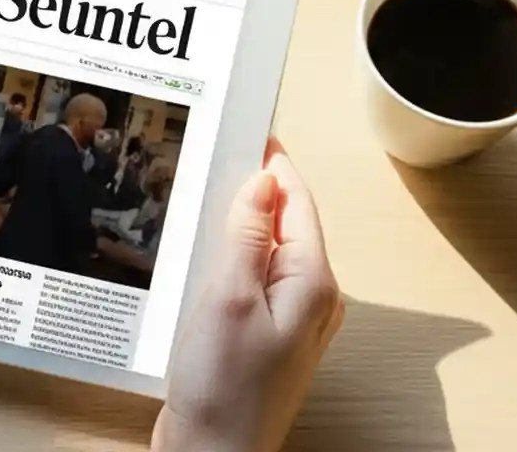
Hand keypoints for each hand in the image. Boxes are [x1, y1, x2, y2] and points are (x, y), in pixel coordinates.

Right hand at [153, 139, 342, 451]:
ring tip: (206, 196)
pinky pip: (254, 280)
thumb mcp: (228, 296)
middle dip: (255, 190)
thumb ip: (247, 234)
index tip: (250, 128)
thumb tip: (262, 181)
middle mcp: (312, 298)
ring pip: (268, 252)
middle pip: (287, 224)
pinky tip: (203, 254)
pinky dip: (232, 258)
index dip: (273, 164)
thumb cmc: (223, 387)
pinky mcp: (265, 337)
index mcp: (313, 282)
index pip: (298, 203)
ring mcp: (290, 320)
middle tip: (219, 154)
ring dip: (240, 225)